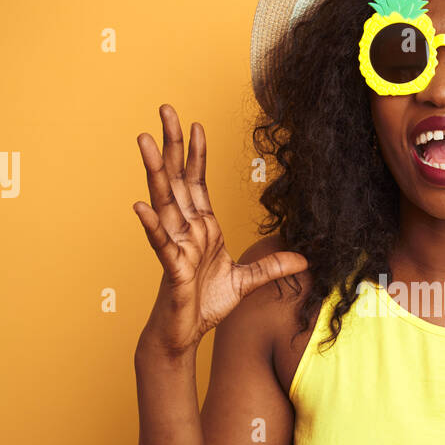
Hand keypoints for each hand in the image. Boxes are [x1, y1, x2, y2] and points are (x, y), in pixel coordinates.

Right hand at [133, 105, 306, 355]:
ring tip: (145, 140)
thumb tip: (304, 260)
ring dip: (154, 172)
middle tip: (165, 110)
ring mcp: (175, 246)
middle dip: (171, 145)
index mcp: (202, 227)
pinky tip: (140, 205)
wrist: (185, 334)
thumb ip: (272, 268)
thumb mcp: (246, 282)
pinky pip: (159, 243)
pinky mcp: (172, 269)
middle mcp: (185, 230)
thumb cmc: (205, 305)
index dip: (196, 153)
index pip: (197, 182)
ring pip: (163, 202)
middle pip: (176, 179)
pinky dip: (150, 225)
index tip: (195, 124)